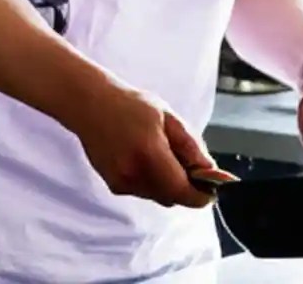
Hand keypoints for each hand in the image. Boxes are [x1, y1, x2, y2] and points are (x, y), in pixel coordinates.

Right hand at [69, 78, 215, 208]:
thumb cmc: (132, 105)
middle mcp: (134, 175)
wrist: (91, 105)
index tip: (211, 191)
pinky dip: (151, 182)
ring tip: (161, 154)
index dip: (200, 196)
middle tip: (187, 163)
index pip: (182, 191)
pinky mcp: (113, 186)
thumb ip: (191, 147)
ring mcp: (121, 183)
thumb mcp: (169, 118)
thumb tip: (210, 172)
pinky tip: (144, 158)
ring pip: (158, 196)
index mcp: (150, 155)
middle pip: (172, 197)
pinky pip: (143, 192)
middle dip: (185, 187)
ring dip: (167, 184)